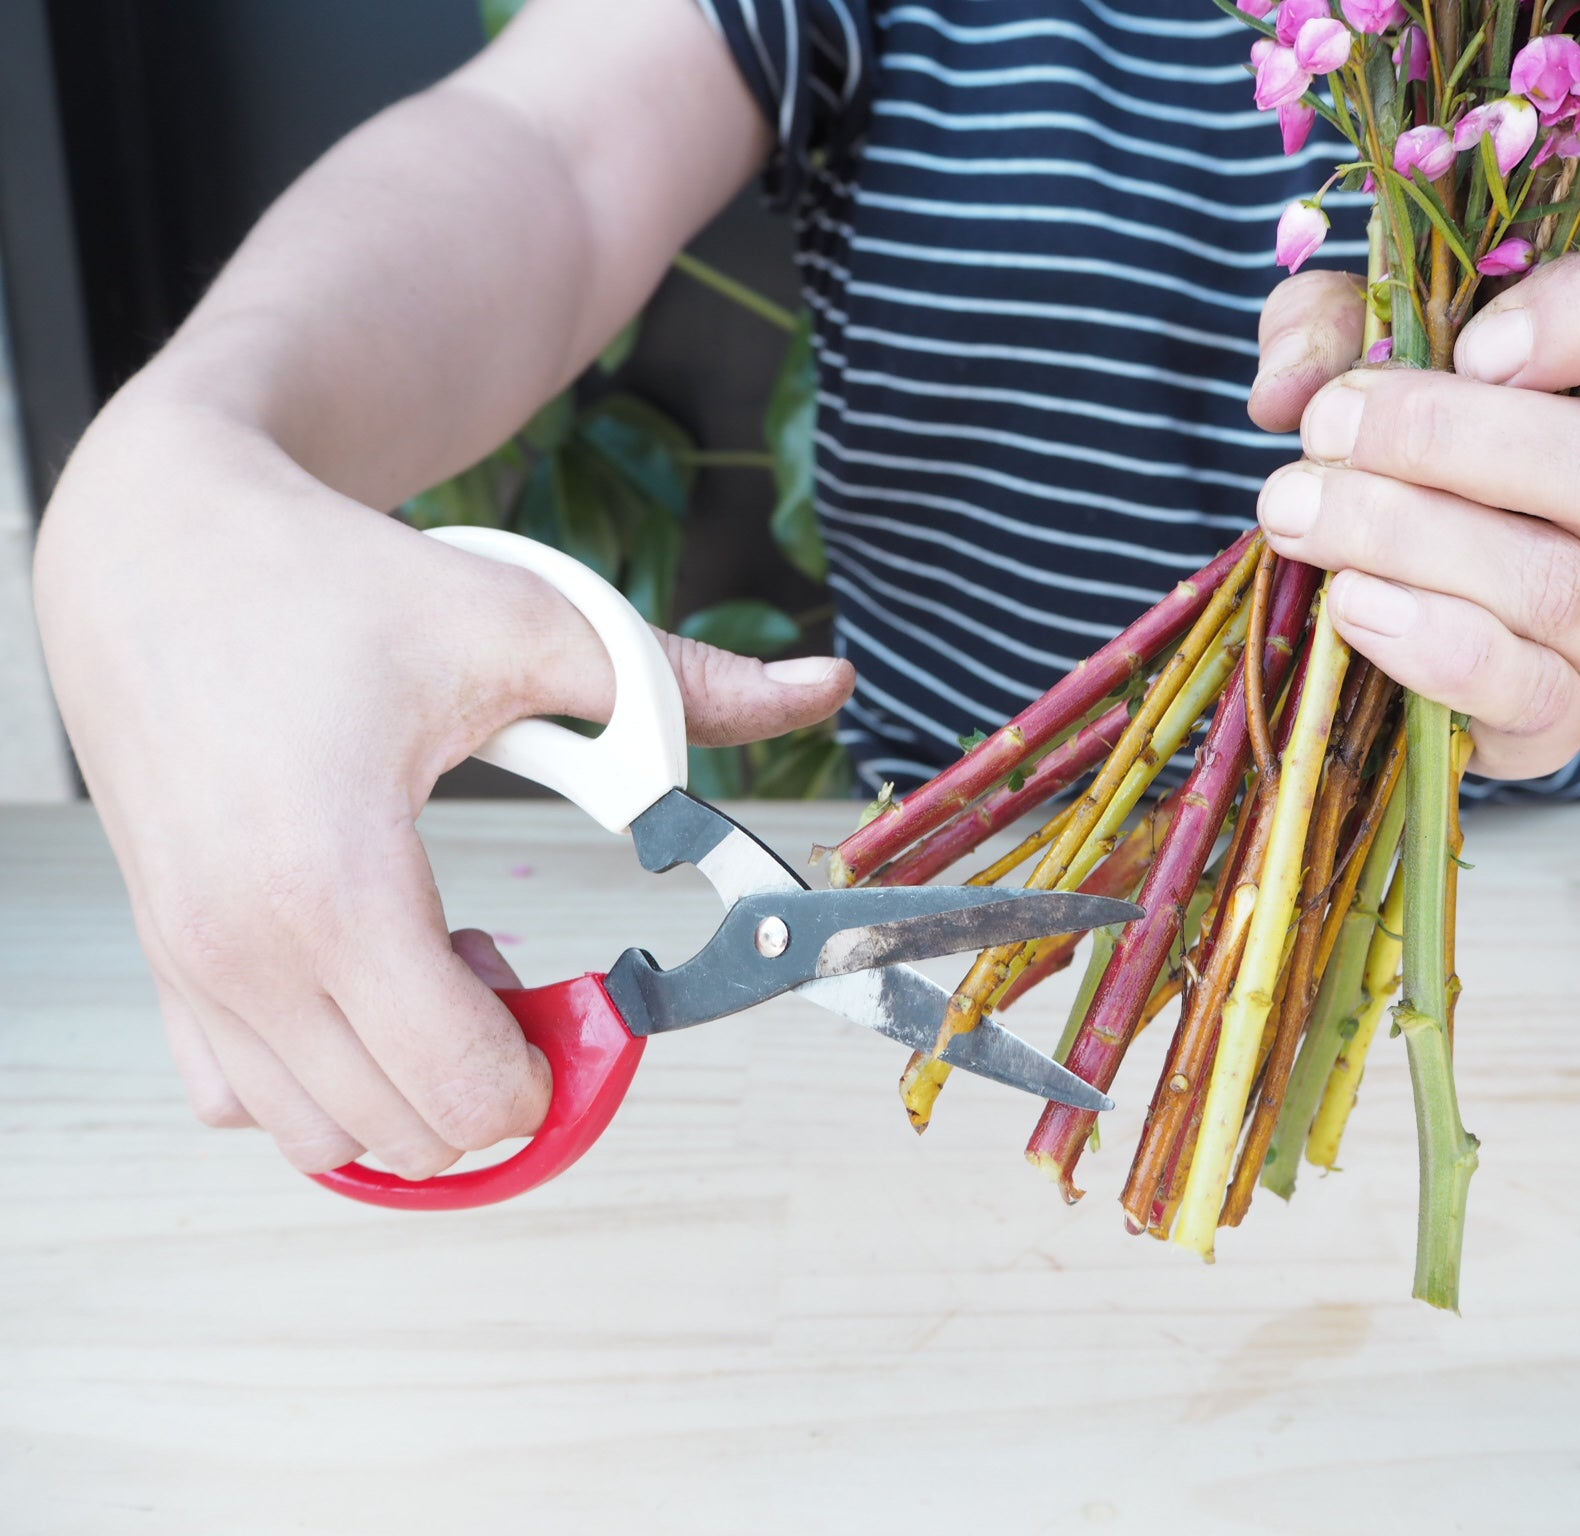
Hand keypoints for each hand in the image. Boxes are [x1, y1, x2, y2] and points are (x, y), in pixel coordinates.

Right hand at [33, 394, 852, 1176]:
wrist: (161, 553)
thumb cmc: (332, 588)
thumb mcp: (525, 624)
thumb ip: (682, 684)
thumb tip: (828, 685)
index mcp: (333, 887)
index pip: (464, 1093)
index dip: (557, 1069)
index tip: (591, 1001)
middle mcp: (243, 954)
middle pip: (412, 1138)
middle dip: (499, 1077)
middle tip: (519, 964)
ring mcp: (189, 971)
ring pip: (326, 1140)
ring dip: (412, 1084)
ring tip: (444, 960)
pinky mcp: (164, 966)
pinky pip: (245, 1103)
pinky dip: (324, 1078)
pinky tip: (367, 974)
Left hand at [1247, 251, 1579, 780]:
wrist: (1428, 605)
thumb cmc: (1444, 452)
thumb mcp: (1400, 351)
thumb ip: (1346, 326)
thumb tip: (1288, 384)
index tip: (1476, 340)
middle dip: (1447, 439)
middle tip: (1328, 424)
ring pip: (1552, 583)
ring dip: (1404, 536)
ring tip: (1296, 508)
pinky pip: (1516, 686)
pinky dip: (1423, 641)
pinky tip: (1349, 599)